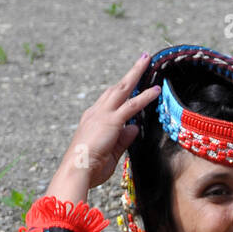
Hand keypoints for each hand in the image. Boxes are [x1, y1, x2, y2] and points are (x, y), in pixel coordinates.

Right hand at [46, 54, 161, 203]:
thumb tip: (134, 128)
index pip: (110, 101)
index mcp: (93, 120)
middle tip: (142, 59)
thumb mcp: (111, 153)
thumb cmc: (90, 168)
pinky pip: (131, 106)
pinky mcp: (111, 121)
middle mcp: (96, 113)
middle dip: (130, 74)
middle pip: (116, 88)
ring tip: (147, 60)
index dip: (122, 91)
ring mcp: (103, 115)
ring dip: (135, 74)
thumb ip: (123, 139)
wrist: (76, 171)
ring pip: (122, 89)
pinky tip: (156, 90)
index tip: (131, 82)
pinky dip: (144, 97)